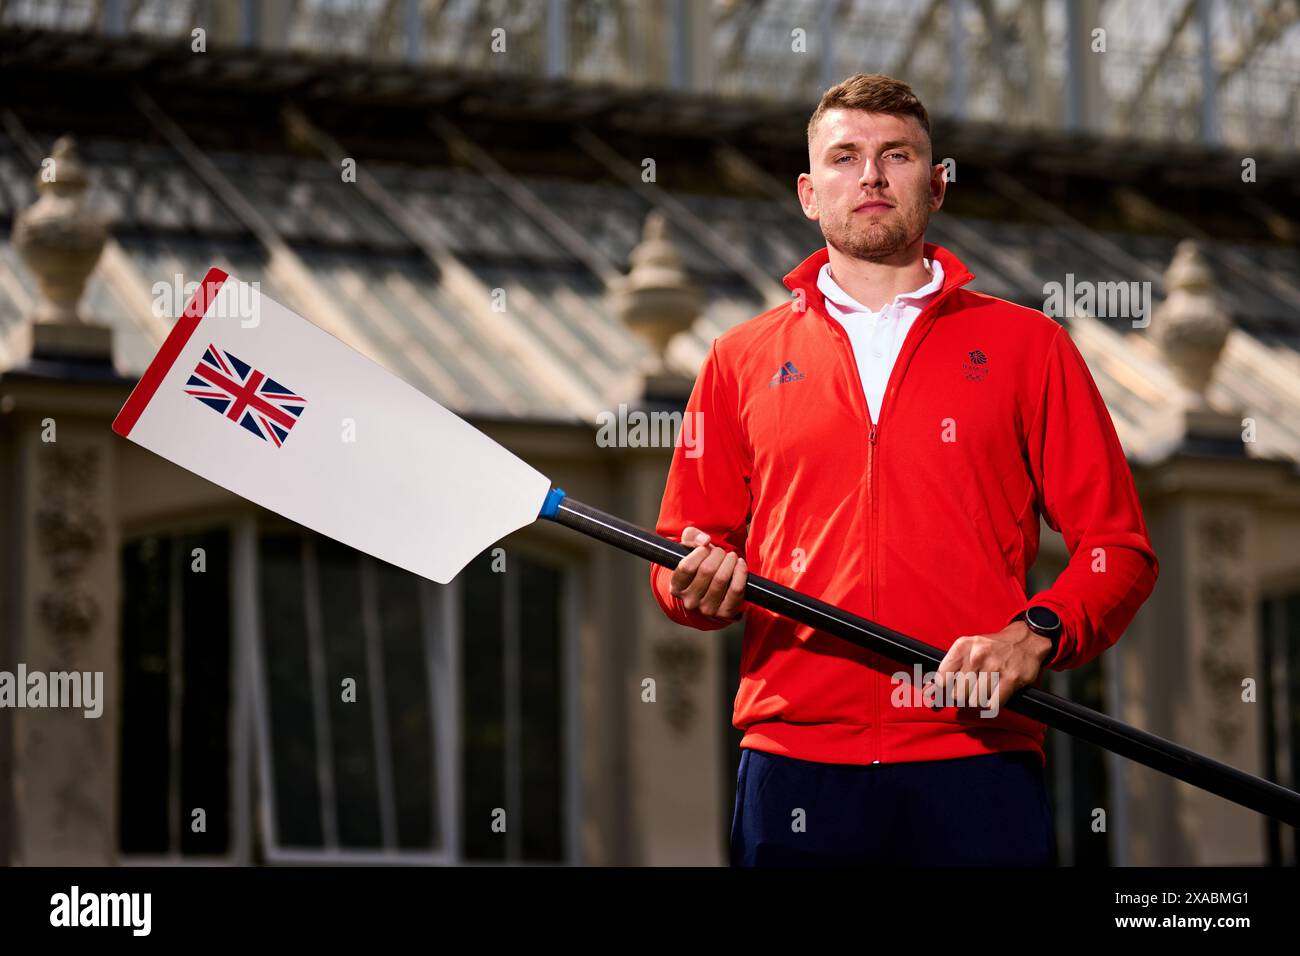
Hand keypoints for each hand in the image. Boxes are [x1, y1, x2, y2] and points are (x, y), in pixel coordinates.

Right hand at [668, 526, 747, 622]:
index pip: (686, 567)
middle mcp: (689, 601)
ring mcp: (707, 609)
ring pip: (721, 579)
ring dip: (730, 561)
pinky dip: (741, 573)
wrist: (710, 592)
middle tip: (720, 551)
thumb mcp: (688, 549)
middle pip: (707, 570)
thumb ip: (691, 536)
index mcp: (676, 587)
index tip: (705, 548)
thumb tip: (705, 540)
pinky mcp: (725, 613)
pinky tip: (740, 564)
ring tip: (731, 556)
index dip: (700, 552)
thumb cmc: (698, 566)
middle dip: (718, 554)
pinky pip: (736, 590)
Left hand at [934, 621, 1052, 711]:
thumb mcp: (967, 649)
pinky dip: (993, 705)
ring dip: (980, 700)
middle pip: (958, 694)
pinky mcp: (1011, 678)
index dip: (944, 690)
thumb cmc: (992, 648)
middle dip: (964, 696)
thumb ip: (948, 669)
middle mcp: (976, 655)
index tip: (949, 691)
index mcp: (962, 647)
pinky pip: (993, 704)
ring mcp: (994, 667)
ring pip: (975, 701)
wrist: (1025, 640)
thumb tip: (928, 692)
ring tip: (986, 690)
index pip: (941, 679)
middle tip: (973, 689)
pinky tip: (995, 695)